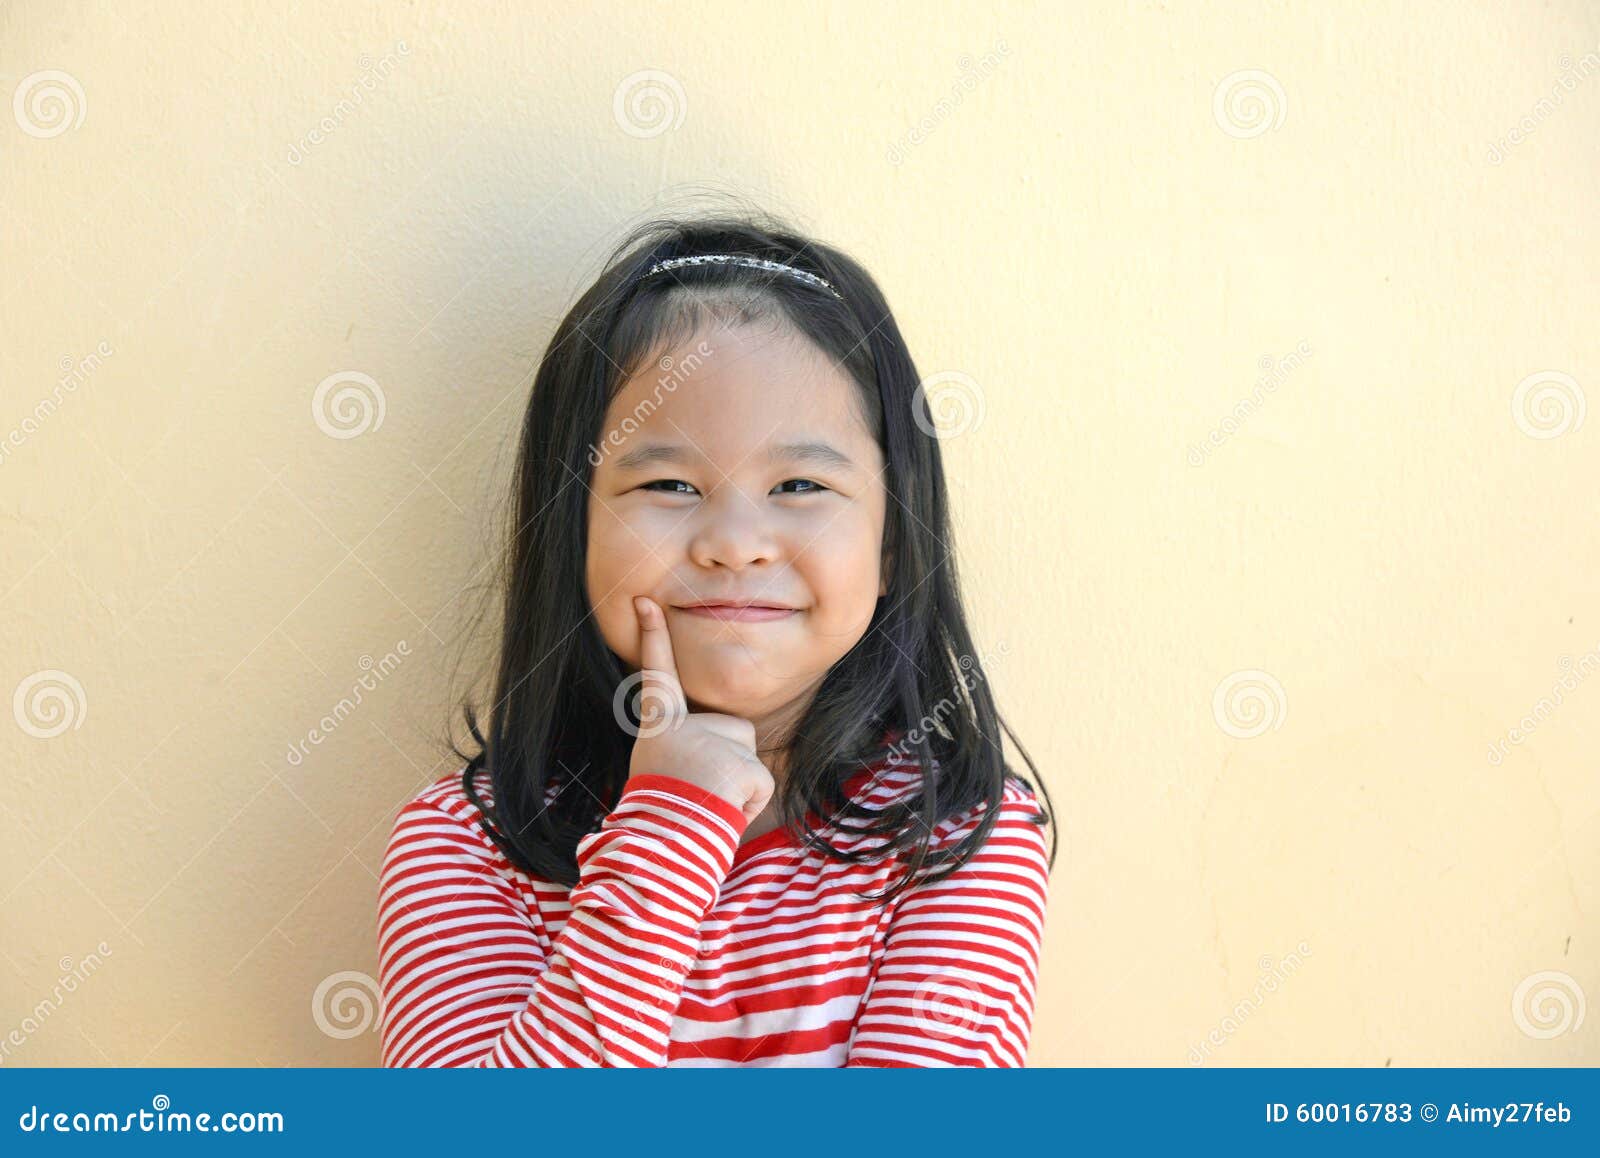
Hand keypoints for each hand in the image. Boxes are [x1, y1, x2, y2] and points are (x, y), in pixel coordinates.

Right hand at [625, 595, 774, 823]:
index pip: (656, 675)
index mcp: (660, 729)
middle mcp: (685, 728)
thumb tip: (698, 762)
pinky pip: (761, 782)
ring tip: (708, 804)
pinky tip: (723, 813)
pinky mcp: (742, 766)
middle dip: (730, 761)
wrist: (663, 848)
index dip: (652, 636)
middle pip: (733, 728)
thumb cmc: (662, 817)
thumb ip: (683, 748)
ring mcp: (714, 743)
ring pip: (749, 755)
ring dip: (738, 783)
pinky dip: (748, 803)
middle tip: (697, 793)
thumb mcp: (660, 771)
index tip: (645, 601)